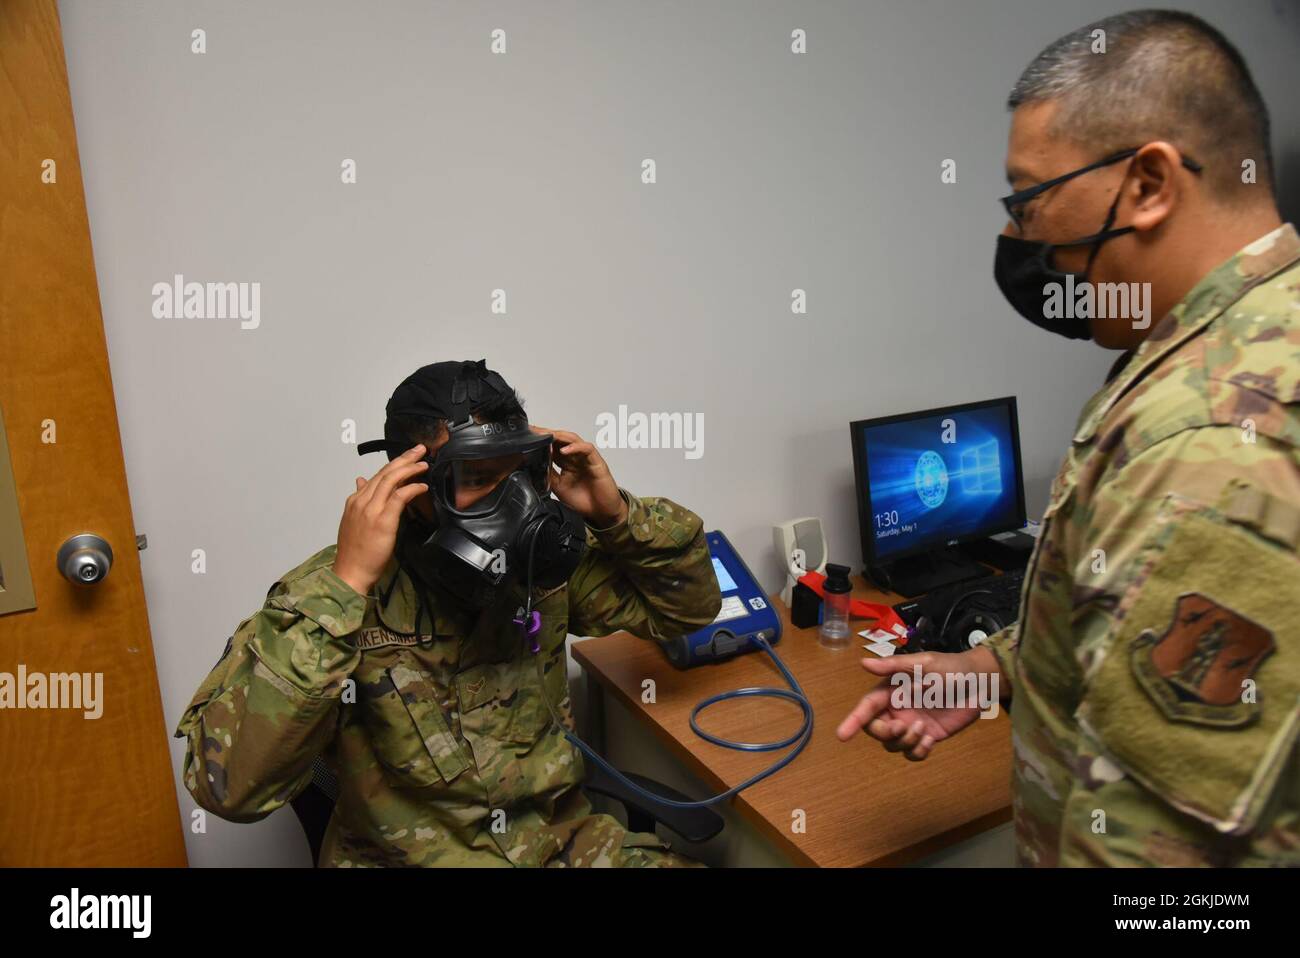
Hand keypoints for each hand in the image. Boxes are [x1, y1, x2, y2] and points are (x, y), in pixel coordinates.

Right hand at [332, 443, 429, 595]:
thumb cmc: (355, 551)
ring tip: (423, 464)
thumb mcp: (354, 520)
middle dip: (404, 459)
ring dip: (410, 469)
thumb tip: (362, 480)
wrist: (350, 571)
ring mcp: (371, 510)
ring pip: (391, 480)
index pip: (377, 476)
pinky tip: (422, 486)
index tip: (407, 456)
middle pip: (385, 473)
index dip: (394, 464)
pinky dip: (412, 488)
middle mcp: (362, 501)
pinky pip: (399, 497)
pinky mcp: (382, 520)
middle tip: (419, 449)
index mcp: (355, 500)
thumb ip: (360, 498)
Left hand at [529, 425, 625, 526]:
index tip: (527, 437)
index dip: (540, 441)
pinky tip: (564, 450)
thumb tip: (532, 466)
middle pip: (560, 439)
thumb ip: (548, 475)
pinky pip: (586, 449)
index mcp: (566, 463)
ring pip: (572, 439)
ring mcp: (586, 458)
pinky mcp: (596, 461)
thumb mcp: (558, 488)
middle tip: (533, 430)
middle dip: (547, 433)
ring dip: (559, 436)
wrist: (601, 513)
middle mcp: (575, 457)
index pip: (552, 447)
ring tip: (546, 436)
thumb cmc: (583, 501)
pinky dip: (575, 447)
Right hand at [835, 647, 1001, 760]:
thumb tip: (863, 664)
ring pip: (894, 745)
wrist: (981, 682)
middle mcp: (898, 709)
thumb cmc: (951, 668)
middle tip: (902, 728)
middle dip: (885, 733)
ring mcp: (912, 724)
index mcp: (892, 690)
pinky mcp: (928, 737)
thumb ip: (894, 666)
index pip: (867, 708)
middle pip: (876, 730)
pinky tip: (932, 739)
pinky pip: (914, 753)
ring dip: (905, 742)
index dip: (853, 720)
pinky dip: (919, 751)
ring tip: (924, 730)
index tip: (841, 735)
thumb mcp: (923, 664)